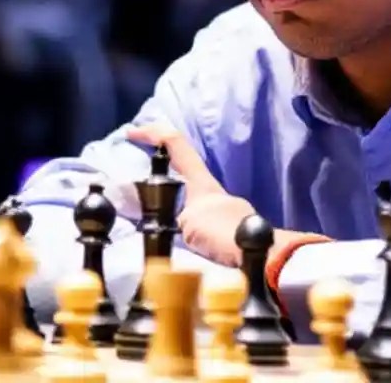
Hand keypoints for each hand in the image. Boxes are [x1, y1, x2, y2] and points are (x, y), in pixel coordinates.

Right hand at [127, 124, 255, 266]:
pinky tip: (180, 248)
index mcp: (201, 182)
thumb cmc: (223, 233)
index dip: (153, 133)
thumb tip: (174, 224)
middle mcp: (214, 191)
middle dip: (161, 179)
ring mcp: (225, 210)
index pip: (176, 144)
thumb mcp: (188, 225)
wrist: (258, 256)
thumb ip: (175, 219)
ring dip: (173, 213)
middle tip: (138, 192)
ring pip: (190, 204)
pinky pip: (200, 227)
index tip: (132, 133)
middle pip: (182, 174)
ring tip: (157, 232)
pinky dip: (186, 233)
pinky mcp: (230, 231)